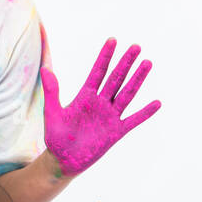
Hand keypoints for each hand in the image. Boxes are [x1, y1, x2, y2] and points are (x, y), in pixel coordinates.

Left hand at [42, 39, 160, 175]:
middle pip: (116, 79)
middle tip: (136, 46)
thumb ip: (52, 92)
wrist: (63, 161)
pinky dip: (145, 113)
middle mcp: (100, 103)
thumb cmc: (56, 138)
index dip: (105, 56)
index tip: (112, 40)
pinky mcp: (116, 132)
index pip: (98, 72)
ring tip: (147, 63)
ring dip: (137, 80)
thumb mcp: (52, 114)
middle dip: (125, 63)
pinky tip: (157, 103)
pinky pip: (133, 120)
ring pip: (127, 94)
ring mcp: (110, 116)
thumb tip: (45, 69)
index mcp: (85, 96)